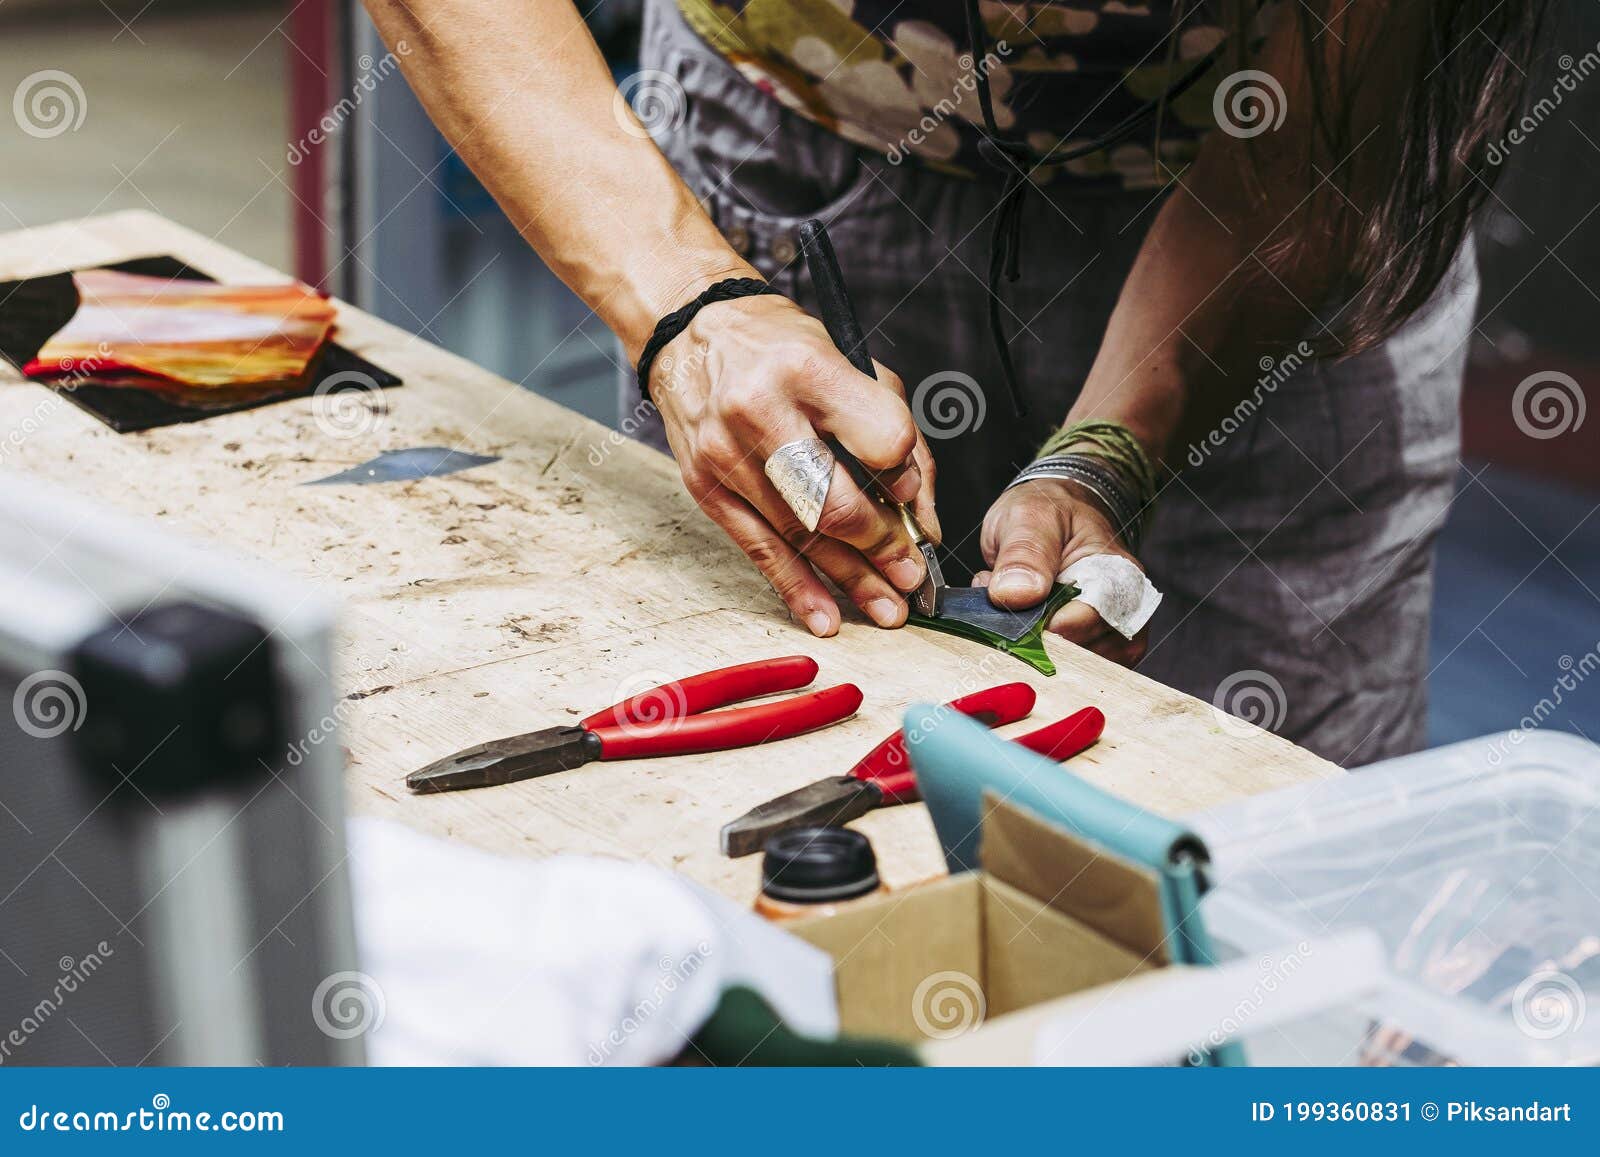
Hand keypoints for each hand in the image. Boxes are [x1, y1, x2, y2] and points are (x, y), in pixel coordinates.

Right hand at [651, 293, 939, 636]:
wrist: (691, 335)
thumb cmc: (781, 348)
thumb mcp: (851, 364)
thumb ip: (896, 435)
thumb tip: (921, 516)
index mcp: (808, 368)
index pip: (879, 440)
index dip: (904, 476)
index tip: (911, 498)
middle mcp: (760, 411)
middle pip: (834, 502)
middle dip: (882, 549)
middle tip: (912, 579)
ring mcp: (726, 454)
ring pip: (799, 535)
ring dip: (849, 579)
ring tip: (887, 608)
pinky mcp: (705, 487)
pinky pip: (758, 548)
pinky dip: (796, 588)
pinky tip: (825, 617)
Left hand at [975, 478, 1147, 666]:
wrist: (1056, 514)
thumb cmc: (1049, 511)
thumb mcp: (1029, 516)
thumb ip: (1024, 553)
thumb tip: (1014, 595)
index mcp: (1119, 575)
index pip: (1089, 621)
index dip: (1045, 627)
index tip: (1010, 615)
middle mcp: (1125, 612)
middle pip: (1080, 651)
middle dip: (1031, 634)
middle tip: (1000, 598)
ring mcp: (1111, 636)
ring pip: (1067, 665)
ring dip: (1028, 642)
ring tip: (1013, 600)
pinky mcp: (1093, 651)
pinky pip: (1060, 667)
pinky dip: (1031, 650)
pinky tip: (1020, 617)